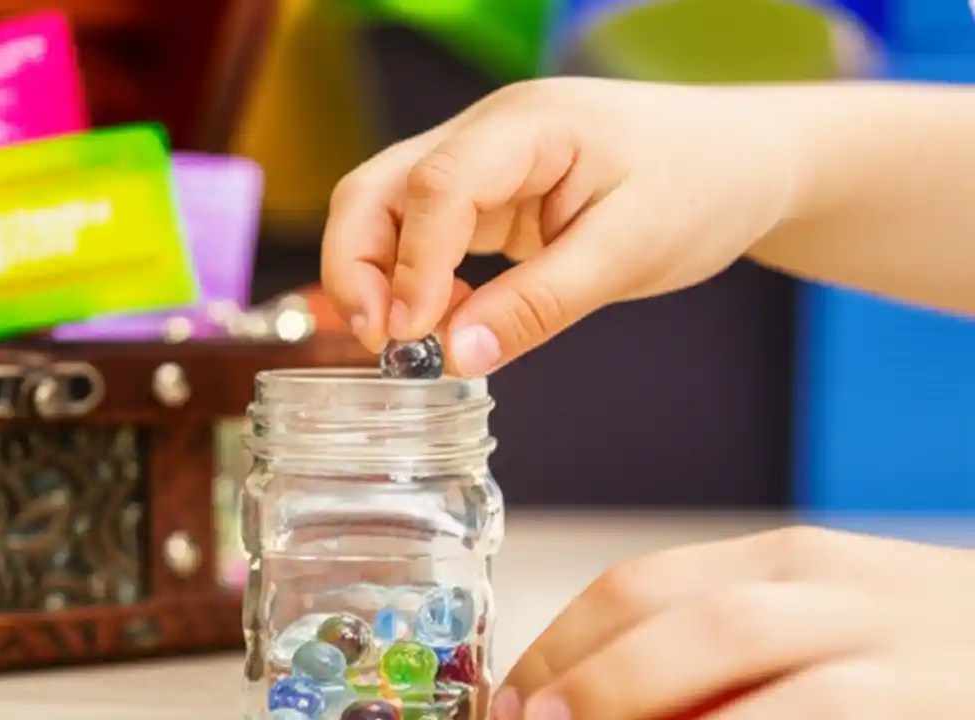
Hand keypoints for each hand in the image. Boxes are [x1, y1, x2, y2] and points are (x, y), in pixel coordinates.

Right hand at [321, 77, 796, 375]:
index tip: (412, 336)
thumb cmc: (703, 186)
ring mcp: (482, 161)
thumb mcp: (628, 253)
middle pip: (378, 187)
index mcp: (528, 125)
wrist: (744, 161)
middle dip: (360, 266)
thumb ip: (538, 306)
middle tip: (380, 343)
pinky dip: (416, 279)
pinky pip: (424, 233)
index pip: (437, 185)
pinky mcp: (488, 195)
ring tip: (412, 341)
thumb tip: (455, 358)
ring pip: (387, 210)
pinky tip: (445, 319)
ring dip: (380, 276)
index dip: (411, 264)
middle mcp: (487, 133)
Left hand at [494, 526, 974, 719]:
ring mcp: (898, 663)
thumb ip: (708, 653)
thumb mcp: (808, 623)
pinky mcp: (938, 716)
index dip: (557, 646)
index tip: (507, 698)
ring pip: (775, 698)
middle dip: (594, 684)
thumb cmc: (905, 649)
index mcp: (786, 562)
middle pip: (690, 626)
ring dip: (657, 714)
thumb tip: (583, 702)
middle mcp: (837, 597)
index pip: (640, 587)